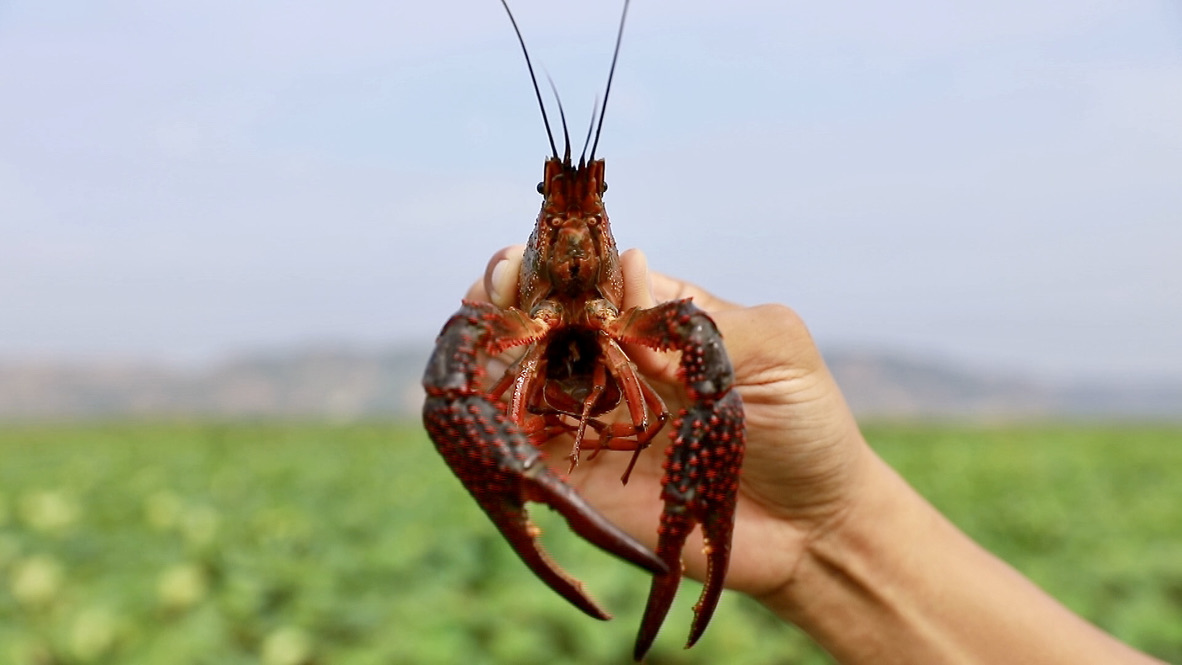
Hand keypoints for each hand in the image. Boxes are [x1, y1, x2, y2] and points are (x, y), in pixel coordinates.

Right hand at [466, 245, 876, 599]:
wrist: (812, 529)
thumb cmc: (804, 428)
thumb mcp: (771, 352)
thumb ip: (695, 318)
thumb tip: (627, 264)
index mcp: (656, 323)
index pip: (591, 280)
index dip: (555, 264)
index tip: (532, 258)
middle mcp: (615, 364)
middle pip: (539, 322)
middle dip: (506, 300)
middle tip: (494, 292)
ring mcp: (592, 419)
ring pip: (516, 377)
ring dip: (488, 352)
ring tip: (481, 340)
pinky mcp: (578, 479)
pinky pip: (523, 447)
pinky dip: (495, 420)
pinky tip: (483, 397)